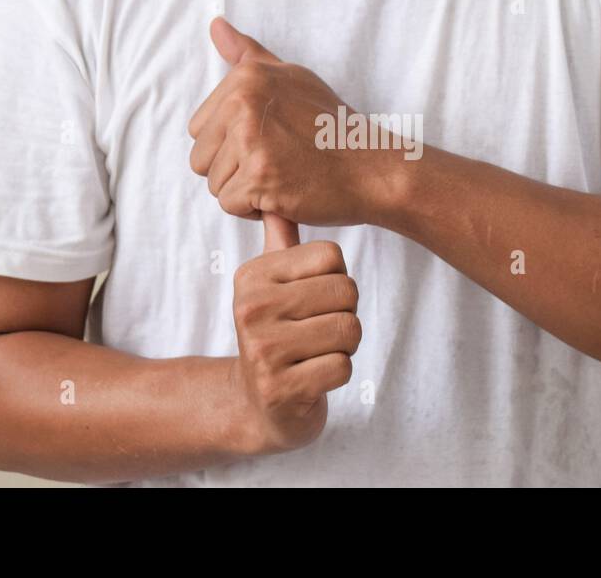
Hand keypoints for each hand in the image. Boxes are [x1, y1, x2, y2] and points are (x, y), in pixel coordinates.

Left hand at [188, 18, 390, 225]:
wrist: (370, 168)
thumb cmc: (332, 127)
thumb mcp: (293, 77)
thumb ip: (248, 55)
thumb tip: (215, 25)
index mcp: (246, 78)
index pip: (199, 128)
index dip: (230, 145)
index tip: (267, 142)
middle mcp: (243, 104)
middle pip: (200, 158)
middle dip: (232, 170)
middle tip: (276, 163)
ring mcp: (251, 140)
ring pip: (215, 184)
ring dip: (244, 191)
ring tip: (281, 177)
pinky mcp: (259, 177)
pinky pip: (231, 204)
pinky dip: (254, 210)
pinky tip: (284, 194)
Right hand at [228, 215, 360, 454]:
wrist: (256, 405)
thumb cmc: (276, 336)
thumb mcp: (271, 286)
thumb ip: (280, 241)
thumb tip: (278, 194)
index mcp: (252, 275)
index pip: (332, 256)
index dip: (337, 281)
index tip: (312, 302)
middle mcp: (251, 308)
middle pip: (346, 292)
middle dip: (345, 316)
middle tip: (317, 333)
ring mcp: (263, 351)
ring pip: (349, 330)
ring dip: (344, 347)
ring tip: (315, 354)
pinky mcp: (280, 390)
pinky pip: (343, 367)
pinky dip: (338, 375)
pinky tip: (312, 377)